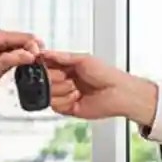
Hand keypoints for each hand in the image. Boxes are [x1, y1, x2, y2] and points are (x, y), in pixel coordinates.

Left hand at [0, 29, 43, 96]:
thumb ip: (14, 58)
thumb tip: (31, 54)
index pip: (23, 37)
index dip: (33, 47)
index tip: (38, 59)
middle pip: (24, 41)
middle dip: (32, 51)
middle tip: (39, 64)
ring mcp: (0, 47)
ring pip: (21, 48)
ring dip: (28, 56)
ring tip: (35, 67)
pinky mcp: (1, 56)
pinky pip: (16, 55)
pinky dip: (22, 60)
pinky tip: (27, 67)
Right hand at [41, 51, 157, 125]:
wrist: (118, 93)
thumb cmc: (106, 74)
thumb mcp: (83, 59)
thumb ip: (62, 57)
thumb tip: (44, 53)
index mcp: (67, 68)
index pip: (46, 66)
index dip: (44, 66)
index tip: (43, 64)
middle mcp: (65, 81)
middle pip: (44, 81)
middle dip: (55, 78)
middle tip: (68, 77)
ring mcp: (66, 95)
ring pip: (48, 94)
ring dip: (61, 90)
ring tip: (75, 88)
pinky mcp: (68, 108)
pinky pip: (55, 106)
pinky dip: (65, 101)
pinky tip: (77, 97)